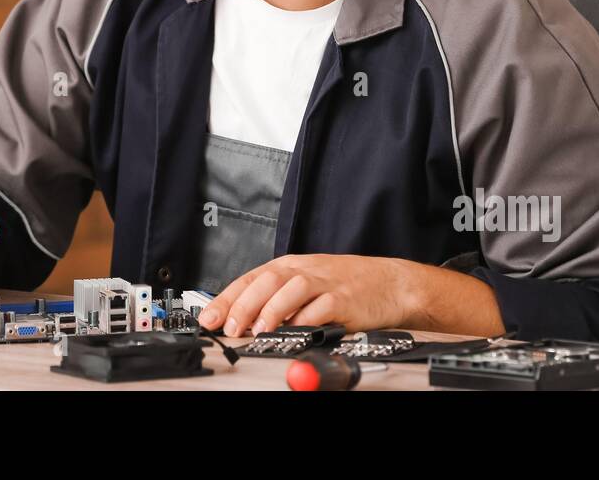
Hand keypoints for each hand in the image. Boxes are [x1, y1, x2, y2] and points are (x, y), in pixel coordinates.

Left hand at [197, 254, 419, 336]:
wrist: (389, 283)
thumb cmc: (344, 285)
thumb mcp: (306, 284)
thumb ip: (277, 300)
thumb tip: (242, 321)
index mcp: (290, 266)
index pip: (250, 278)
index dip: (226, 299)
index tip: (209, 319)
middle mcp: (304, 270)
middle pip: (267, 280)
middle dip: (243, 305)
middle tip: (230, 328)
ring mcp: (325, 283)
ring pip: (291, 288)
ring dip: (271, 310)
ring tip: (257, 331)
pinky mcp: (345, 299)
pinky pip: (321, 307)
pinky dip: (306, 319)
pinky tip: (294, 331)